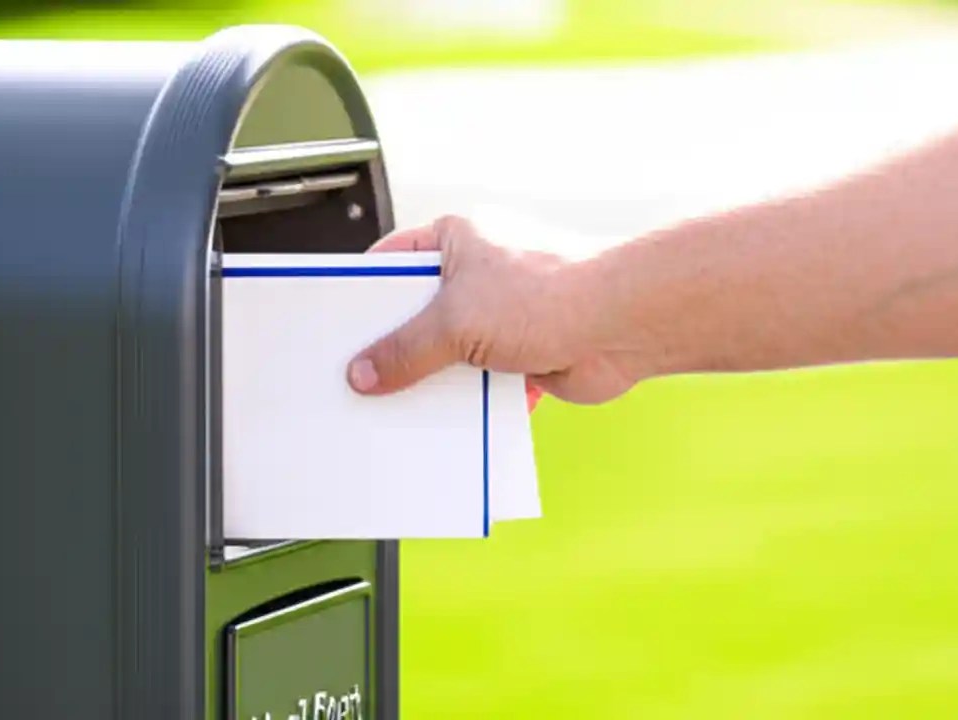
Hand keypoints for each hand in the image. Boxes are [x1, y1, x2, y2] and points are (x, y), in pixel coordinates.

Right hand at [345, 215, 646, 404]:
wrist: (625, 322)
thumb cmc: (554, 289)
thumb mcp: (456, 319)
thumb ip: (405, 349)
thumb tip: (365, 373)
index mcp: (455, 240)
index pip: (389, 264)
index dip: (359, 296)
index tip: (332, 328)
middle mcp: (479, 274)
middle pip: (417, 317)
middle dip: (395, 351)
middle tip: (358, 380)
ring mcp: (503, 318)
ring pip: (449, 358)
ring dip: (433, 385)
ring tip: (394, 414)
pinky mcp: (525, 358)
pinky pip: (481, 388)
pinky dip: (469, 408)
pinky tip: (444, 430)